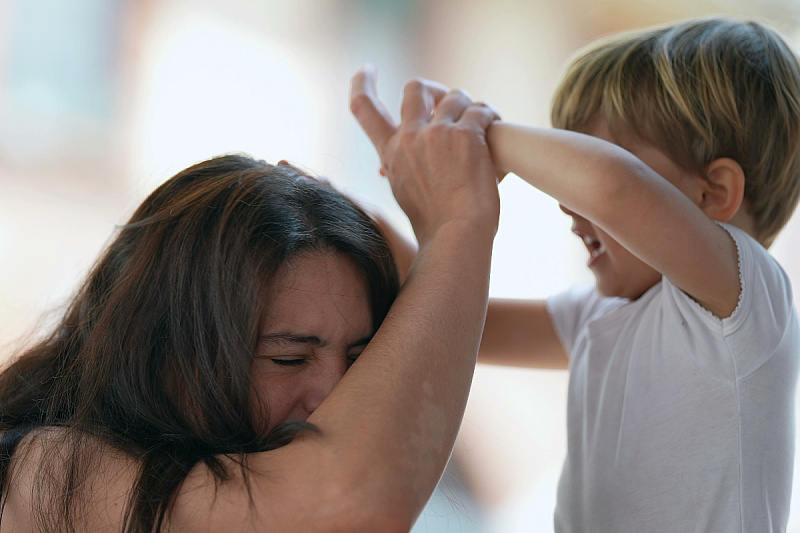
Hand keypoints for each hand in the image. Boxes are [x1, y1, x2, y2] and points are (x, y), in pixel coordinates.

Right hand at [349, 65, 500, 244]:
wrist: (457, 237)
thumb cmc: (436, 225)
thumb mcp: (404, 193)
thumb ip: (399, 169)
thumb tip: (384, 166)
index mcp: (391, 153)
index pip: (363, 108)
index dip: (362, 83)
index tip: (367, 70)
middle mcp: (410, 137)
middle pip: (416, 88)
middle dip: (435, 89)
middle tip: (451, 102)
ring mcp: (438, 134)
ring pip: (455, 96)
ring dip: (470, 107)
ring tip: (485, 124)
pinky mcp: (467, 135)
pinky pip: (481, 110)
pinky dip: (491, 117)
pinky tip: (496, 130)